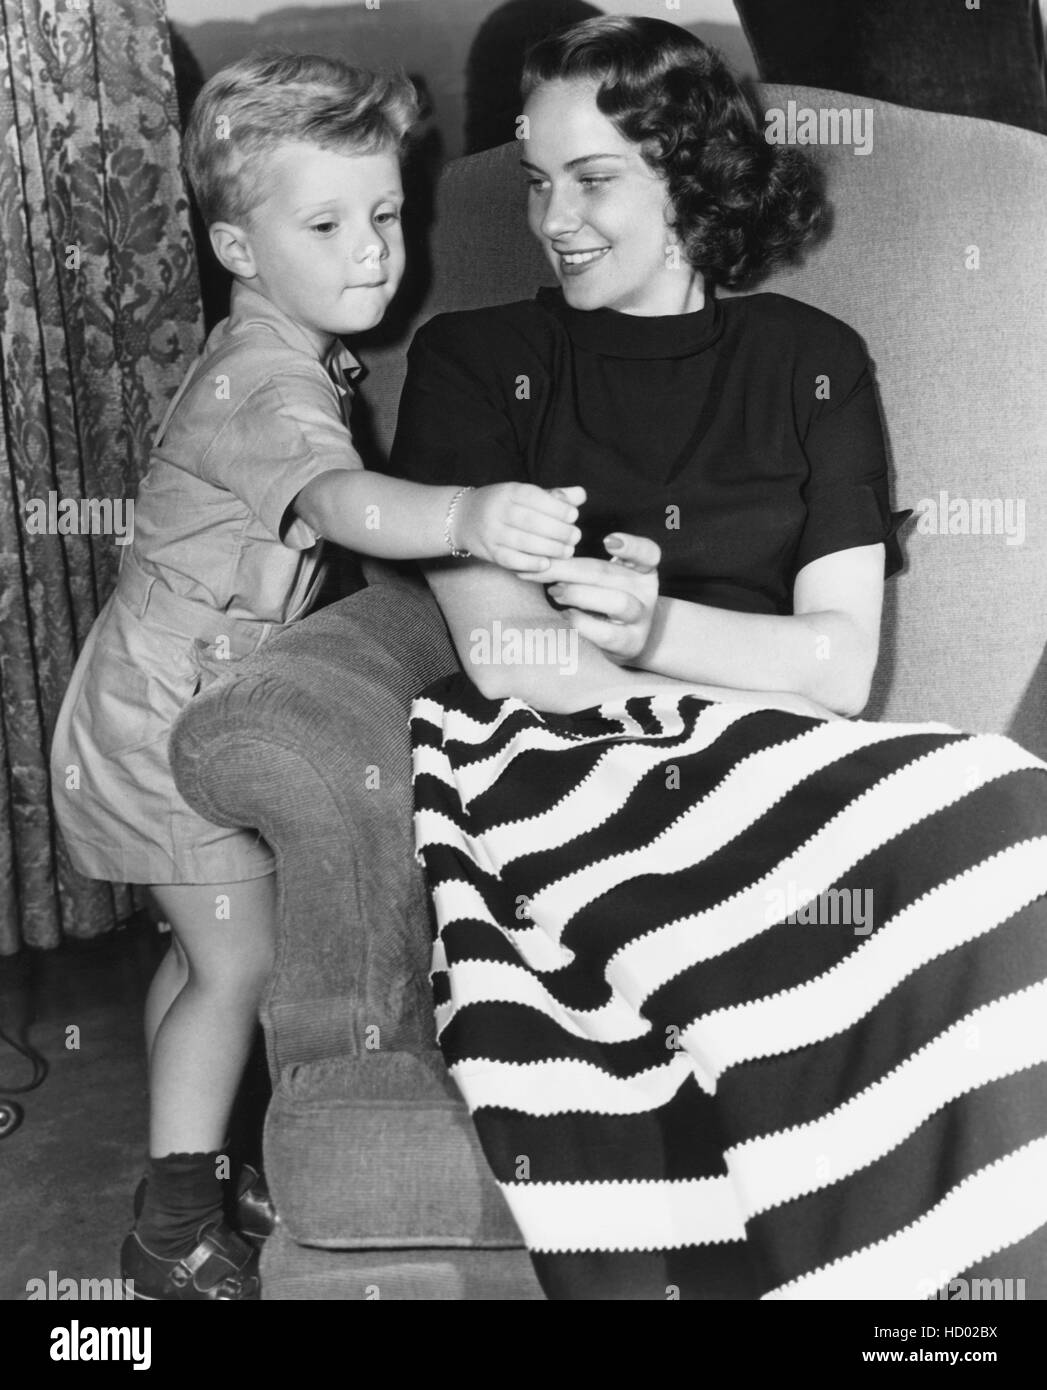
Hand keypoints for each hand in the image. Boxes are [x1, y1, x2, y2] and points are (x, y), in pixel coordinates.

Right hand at [454, 484, 584, 571]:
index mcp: (509, 492)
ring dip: (549, 548)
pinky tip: (547, 563)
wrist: (463, 518)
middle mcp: (498, 511)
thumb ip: (554, 496)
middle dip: (557, 530)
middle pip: (530, 521)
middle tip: (575, 537)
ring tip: (567, 551)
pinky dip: (530, 564)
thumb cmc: (504, 505)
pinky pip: (510, 560)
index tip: (573, 515)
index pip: (533, 497)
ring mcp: (492, 533)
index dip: (555, 507)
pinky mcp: (489, 552)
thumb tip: (581, 495)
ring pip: (523, 542)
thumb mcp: (525, 495)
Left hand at [521, 531, 660, 662]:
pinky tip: (565, 614)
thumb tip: (542, 559)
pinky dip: (583, 623)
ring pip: (617, 603)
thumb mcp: (606, 578)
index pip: (648, 553)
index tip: (607, 541)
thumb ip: (584, 566)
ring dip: (579, 594)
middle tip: (542, 568)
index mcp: (643, 569)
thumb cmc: (608, 599)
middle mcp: (646, 591)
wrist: (629, 638)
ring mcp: (642, 619)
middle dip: (569, 569)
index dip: (631, 546)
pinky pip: (607, 633)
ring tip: (554, 592)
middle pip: (610, 574)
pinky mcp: (630, 643)